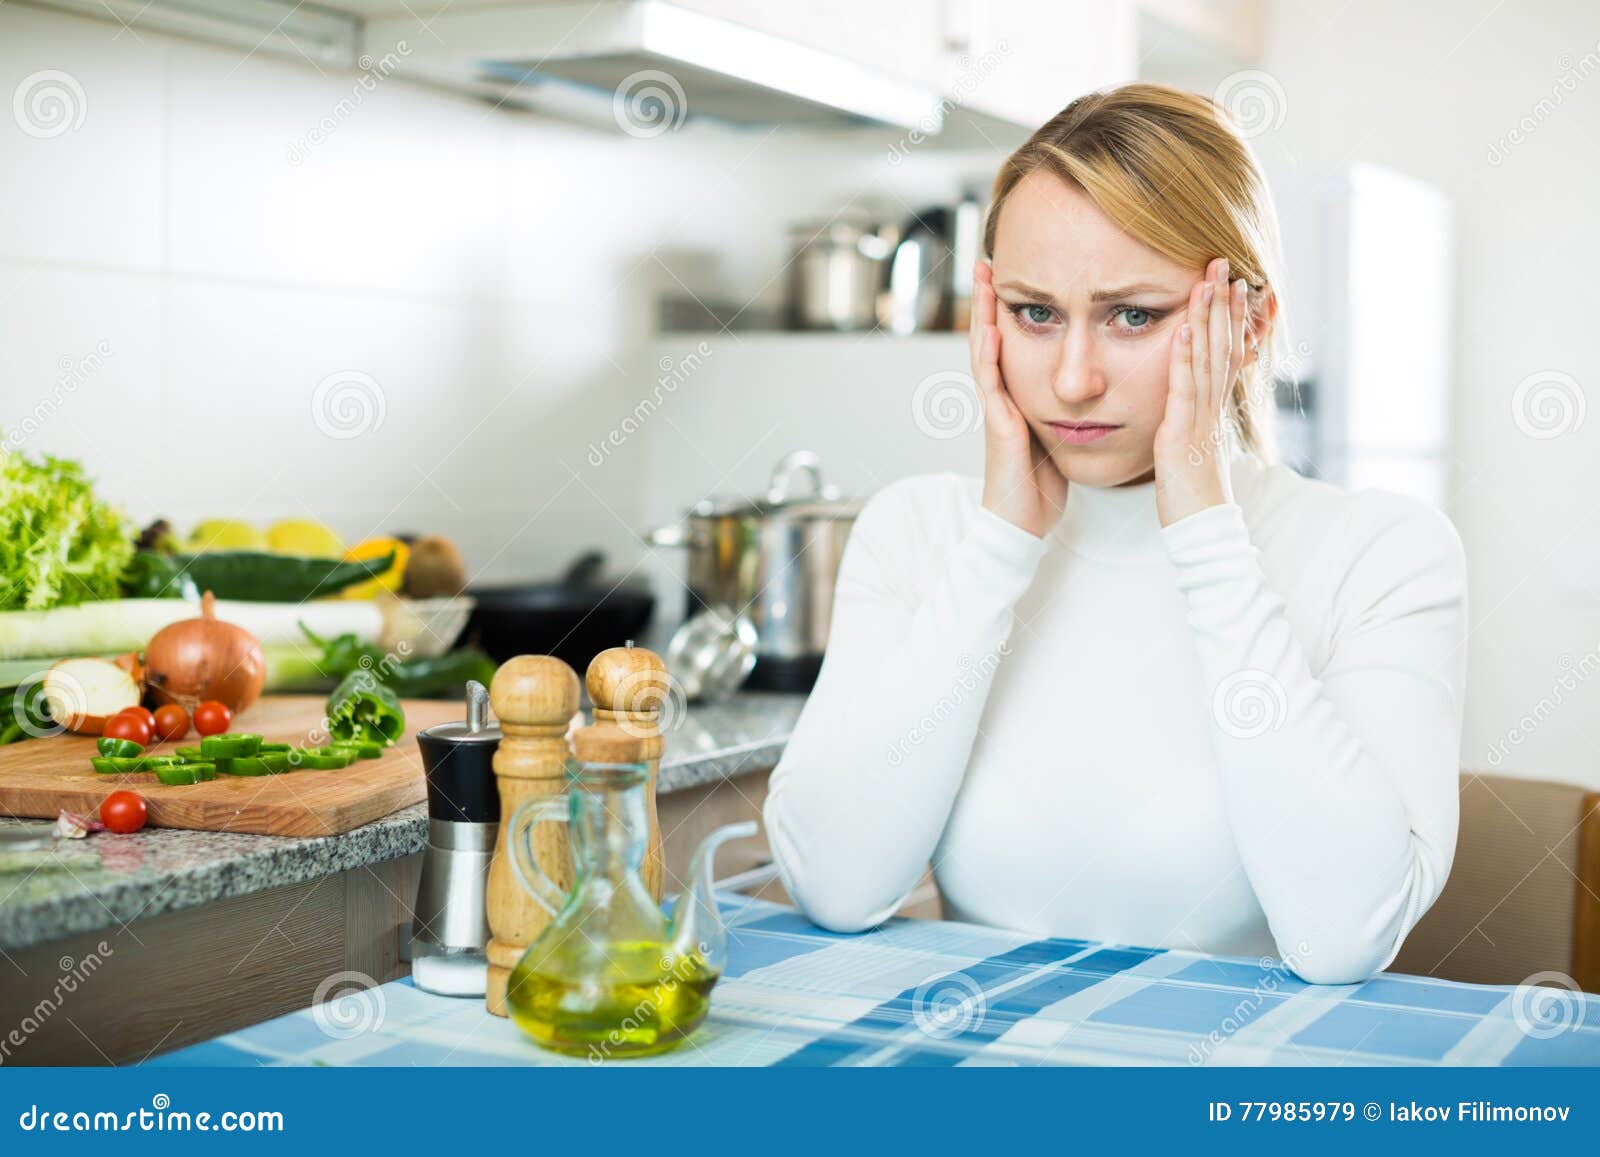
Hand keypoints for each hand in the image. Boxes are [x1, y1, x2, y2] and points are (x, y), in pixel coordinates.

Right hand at [971, 261, 1068, 538]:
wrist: (1023, 523)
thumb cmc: (1042, 487)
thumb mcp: (1058, 437)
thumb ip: (1066, 412)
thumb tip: (1088, 392)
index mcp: (1018, 396)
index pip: (1011, 342)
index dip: (1011, 308)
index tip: (1014, 274)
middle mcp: (1003, 396)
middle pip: (991, 335)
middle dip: (988, 298)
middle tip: (987, 260)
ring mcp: (997, 407)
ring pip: (985, 349)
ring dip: (982, 311)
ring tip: (983, 276)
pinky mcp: (999, 422)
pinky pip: (991, 379)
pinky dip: (989, 350)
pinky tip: (992, 324)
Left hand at [1154, 257, 1247, 526]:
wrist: (1202, 529)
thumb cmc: (1192, 496)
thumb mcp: (1193, 451)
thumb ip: (1192, 424)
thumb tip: (1190, 409)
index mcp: (1213, 410)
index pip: (1224, 353)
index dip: (1229, 317)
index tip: (1231, 283)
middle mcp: (1212, 408)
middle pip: (1222, 346)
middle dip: (1223, 303)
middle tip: (1224, 262)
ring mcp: (1201, 418)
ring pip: (1208, 358)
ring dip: (1209, 317)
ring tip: (1209, 279)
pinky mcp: (1184, 433)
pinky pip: (1186, 388)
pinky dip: (1186, 355)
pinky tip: (1187, 327)